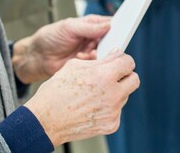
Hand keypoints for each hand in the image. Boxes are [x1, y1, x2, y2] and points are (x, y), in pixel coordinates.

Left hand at [13, 15, 111, 83]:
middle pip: (112, 41)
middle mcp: (94, 39)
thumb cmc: (50, 37)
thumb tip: (109, 25)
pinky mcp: (87, 66)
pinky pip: (97, 66)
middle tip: (102, 44)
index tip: (125, 27)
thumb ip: (89, 27)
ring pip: (106, 54)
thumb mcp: (69, 27)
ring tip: (86, 52)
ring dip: (98, 54)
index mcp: (92, 25)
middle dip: (109, 43)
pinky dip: (91, 62)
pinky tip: (80, 58)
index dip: (119, 25)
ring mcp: (91, 52)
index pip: (111, 23)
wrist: (37, 57)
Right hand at [24, 50, 139, 145]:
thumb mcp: (75, 67)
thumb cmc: (56, 92)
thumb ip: (100, 60)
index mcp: (104, 76)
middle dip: (125, 76)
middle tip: (113, 76)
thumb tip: (115, 54)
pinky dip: (109, 108)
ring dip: (115, 92)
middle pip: (134, 79)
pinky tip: (93, 107)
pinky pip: (117, 111)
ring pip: (125, 95)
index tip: (117, 62)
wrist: (45, 121)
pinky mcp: (111, 124)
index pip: (128, 63)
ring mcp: (113, 111)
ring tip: (95, 94)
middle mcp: (112, 94)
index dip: (122, 61)